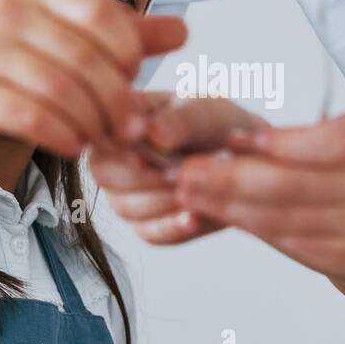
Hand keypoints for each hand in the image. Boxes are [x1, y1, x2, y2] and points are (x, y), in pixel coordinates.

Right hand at [0, 0, 185, 157]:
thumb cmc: (12, 70)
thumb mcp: (68, 45)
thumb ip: (125, 38)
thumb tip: (184, 31)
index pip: (103, 15)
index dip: (129, 53)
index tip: (137, 83)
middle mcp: (10, 9)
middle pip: (85, 57)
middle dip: (117, 99)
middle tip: (134, 130)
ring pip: (61, 89)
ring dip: (92, 122)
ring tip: (103, 141)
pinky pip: (31, 115)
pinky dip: (61, 135)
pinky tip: (74, 147)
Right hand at [89, 94, 269, 244]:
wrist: (244, 157)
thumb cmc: (215, 124)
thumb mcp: (204, 111)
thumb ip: (181, 120)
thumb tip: (154, 135)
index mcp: (115, 122)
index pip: (100, 136)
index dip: (122, 148)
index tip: (152, 153)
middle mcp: (112, 160)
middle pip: (106, 175)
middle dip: (146, 177)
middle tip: (181, 173)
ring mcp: (124, 195)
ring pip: (127, 207)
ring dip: (163, 200)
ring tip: (197, 190)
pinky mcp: (145, 225)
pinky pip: (150, 233)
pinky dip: (174, 226)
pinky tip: (196, 216)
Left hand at [169, 113, 344, 281]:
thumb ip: (303, 137)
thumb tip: (237, 142)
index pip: (319, 146)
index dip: (273, 144)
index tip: (230, 137)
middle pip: (292, 188)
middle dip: (232, 181)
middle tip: (186, 171)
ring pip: (283, 220)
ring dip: (229, 209)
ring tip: (188, 195)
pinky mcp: (341, 260)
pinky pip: (287, 243)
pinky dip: (249, 227)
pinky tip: (216, 217)